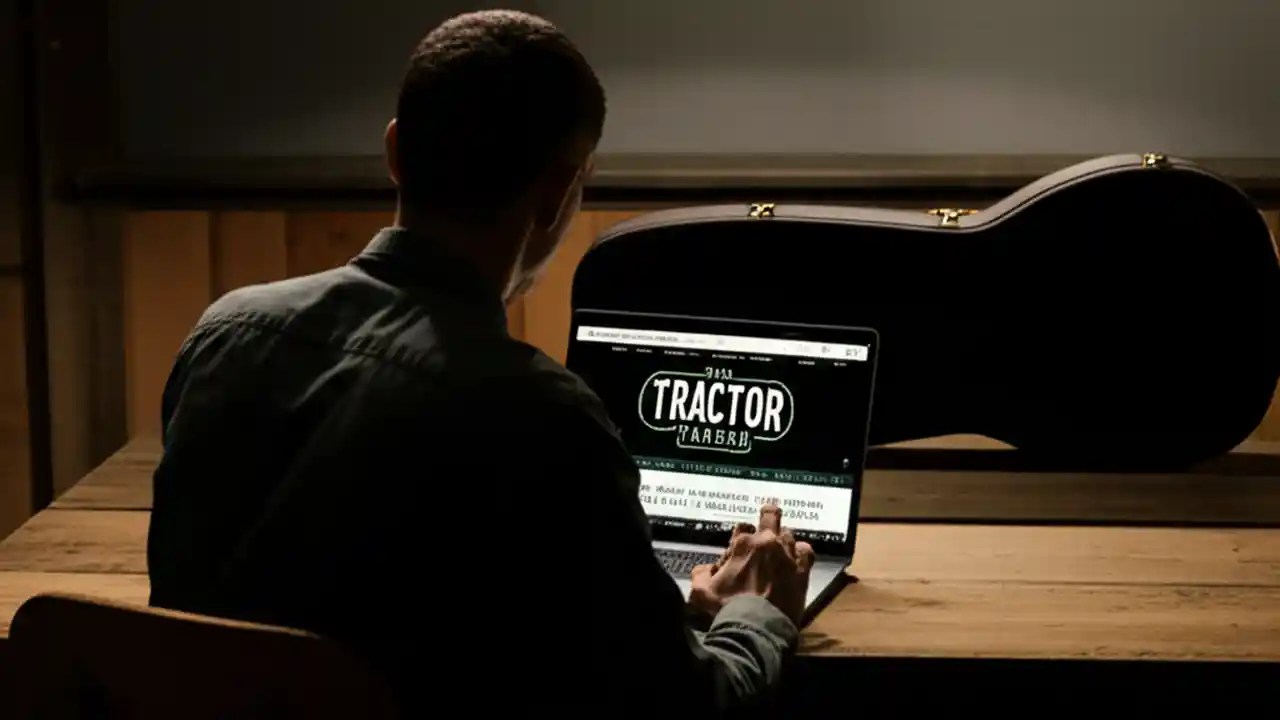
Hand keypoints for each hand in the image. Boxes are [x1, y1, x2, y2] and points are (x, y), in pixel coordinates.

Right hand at [688, 502, 814, 625]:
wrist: (755, 630)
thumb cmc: (727, 609)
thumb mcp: (701, 592)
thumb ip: (701, 574)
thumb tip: (706, 569)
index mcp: (742, 544)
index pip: (742, 527)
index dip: (739, 537)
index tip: (737, 550)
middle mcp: (767, 543)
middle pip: (770, 516)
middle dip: (768, 516)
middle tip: (767, 518)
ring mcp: (787, 556)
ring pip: (788, 534)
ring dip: (782, 539)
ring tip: (778, 550)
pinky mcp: (802, 571)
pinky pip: (806, 551)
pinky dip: (801, 552)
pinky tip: (796, 558)